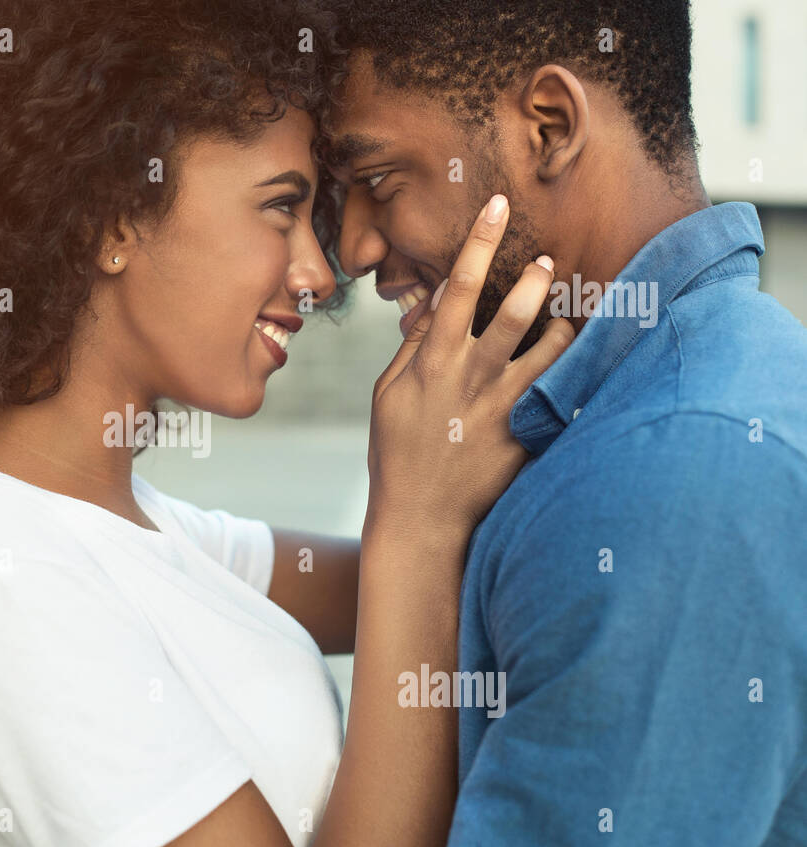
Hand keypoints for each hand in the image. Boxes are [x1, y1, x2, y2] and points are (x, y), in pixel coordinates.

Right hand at [365, 194, 573, 537]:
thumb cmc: (398, 452)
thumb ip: (414, 345)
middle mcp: (471, 380)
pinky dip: (572, 375)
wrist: (420, 520)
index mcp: (433, 363)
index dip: (479, 241)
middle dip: (535, 280)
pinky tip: (578, 365)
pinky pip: (560, 394)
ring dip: (565, 326)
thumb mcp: (390, 394)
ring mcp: (502, 409)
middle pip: (513, 314)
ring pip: (551, 352)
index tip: (497, 205)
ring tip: (569, 317)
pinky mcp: (525, 436)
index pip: (460, 287)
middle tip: (549, 262)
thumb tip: (437, 299)